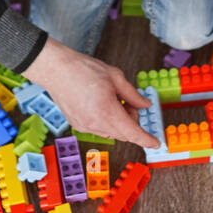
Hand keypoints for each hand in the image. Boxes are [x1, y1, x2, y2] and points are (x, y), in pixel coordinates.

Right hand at [24, 37, 156, 147]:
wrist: (56, 69)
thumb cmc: (82, 70)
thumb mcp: (115, 77)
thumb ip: (133, 95)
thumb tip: (145, 105)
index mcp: (107, 112)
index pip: (132, 132)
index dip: (146, 139)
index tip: (156, 143)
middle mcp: (95, 124)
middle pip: (123, 133)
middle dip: (131, 121)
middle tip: (128, 102)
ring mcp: (85, 126)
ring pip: (111, 132)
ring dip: (118, 121)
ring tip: (112, 99)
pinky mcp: (77, 125)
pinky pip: (99, 129)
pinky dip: (106, 121)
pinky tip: (101, 104)